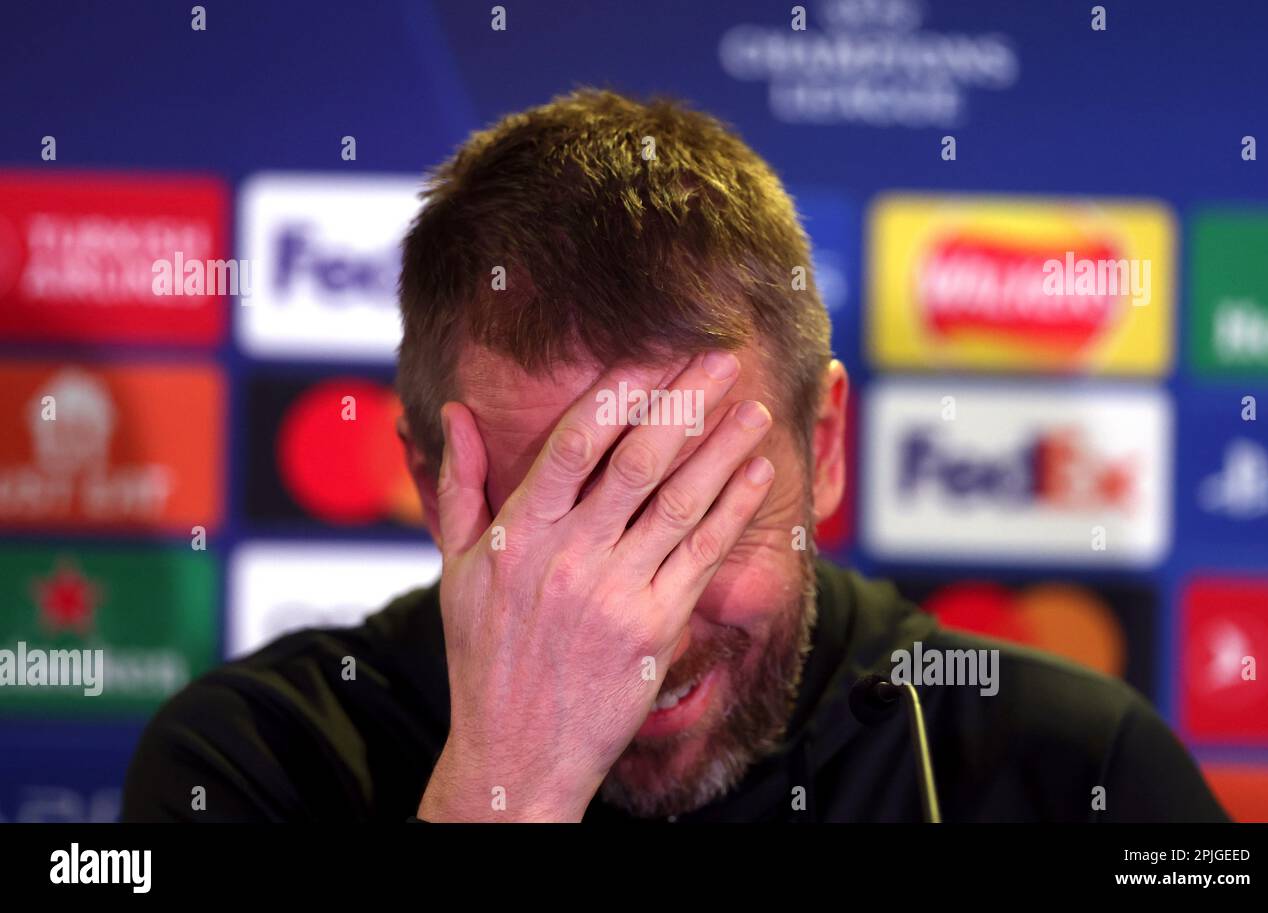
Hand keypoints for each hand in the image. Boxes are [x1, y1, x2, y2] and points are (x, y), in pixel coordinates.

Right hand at [417, 351, 774, 821]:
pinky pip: (701, 554)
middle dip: (686, 402)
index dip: (619, 397)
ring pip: (680, 501)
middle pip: (638, 460)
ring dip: (723, 448)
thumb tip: (453, 413)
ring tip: (754, 408)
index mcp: (519, 535)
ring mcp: (615, 592)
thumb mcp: (456, 570)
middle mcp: (569, 557)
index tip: (653, 360)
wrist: (517, 754)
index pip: (574, 445)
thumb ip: (461, 485)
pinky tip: (755, 474)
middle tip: (723, 358)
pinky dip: (733, 510)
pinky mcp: (655, 627)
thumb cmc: (485, 658)